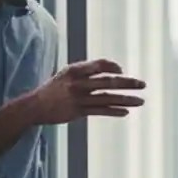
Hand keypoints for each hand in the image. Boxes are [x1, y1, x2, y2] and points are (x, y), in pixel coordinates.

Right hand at [28, 59, 144, 123]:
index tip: (122, 70)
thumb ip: (86, 72)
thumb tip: (110, 70)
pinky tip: (125, 112)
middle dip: (128, 83)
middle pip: (108, 81)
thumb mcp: (67, 74)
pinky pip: (100, 111)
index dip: (113, 66)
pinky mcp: (78, 111)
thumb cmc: (54, 88)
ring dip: (126, 99)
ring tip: (141, 101)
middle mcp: (78, 83)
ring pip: (107, 98)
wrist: (34, 106)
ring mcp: (78, 98)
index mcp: (75, 70)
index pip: (99, 65)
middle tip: (143, 84)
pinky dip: (113, 111)